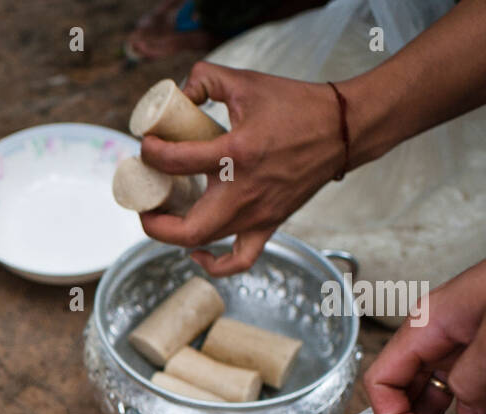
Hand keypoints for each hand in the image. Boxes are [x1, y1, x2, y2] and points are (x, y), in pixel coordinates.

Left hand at [138, 63, 344, 275]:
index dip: (151, 154)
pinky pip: (239, 259)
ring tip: (161, 217)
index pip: (176, 162)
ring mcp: (258, 214)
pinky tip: (197, 252)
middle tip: (143, 200)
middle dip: (154, 220)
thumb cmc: (296, 105)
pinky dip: (215, 263)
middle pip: (186, 228)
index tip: (146, 145)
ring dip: (174, 236)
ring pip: (206, 243)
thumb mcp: (246, 82)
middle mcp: (244, 192)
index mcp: (236, 154)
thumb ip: (205, 78)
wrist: (342, 129)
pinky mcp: (269, 224)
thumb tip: (177, 94)